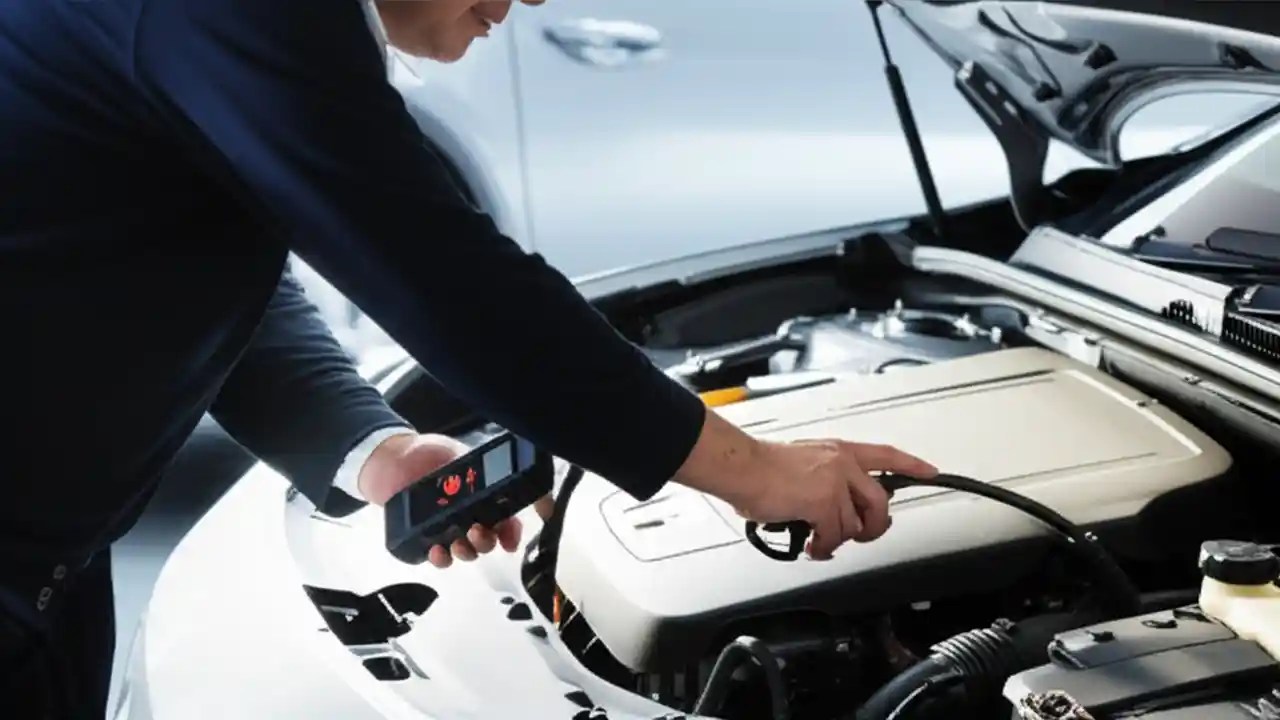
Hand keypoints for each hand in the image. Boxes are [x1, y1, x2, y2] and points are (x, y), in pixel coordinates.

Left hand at [357, 433, 524, 568]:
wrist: (388, 459)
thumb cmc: (423, 452)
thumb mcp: (454, 453)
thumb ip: (473, 468)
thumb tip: (489, 478)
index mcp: (481, 495)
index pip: (504, 517)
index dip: (510, 531)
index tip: (509, 540)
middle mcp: (468, 515)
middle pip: (487, 539)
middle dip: (487, 542)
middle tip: (477, 532)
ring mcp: (447, 528)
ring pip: (466, 551)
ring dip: (467, 552)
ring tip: (457, 544)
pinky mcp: (424, 538)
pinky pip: (438, 555)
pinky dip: (441, 558)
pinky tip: (436, 551)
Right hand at [673, 411, 936, 559]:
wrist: (742, 468)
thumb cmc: (760, 467)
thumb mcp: (803, 464)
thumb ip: (824, 482)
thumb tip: (827, 511)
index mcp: (839, 451)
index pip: (886, 455)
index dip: (912, 464)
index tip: (930, 471)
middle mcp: (842, 464)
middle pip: (880, 503)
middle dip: (872, 528)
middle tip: (858, 537)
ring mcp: (835, 484)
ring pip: (853, 526)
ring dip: (835, 539)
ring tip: (816, 540)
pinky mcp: (824, 504)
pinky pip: (834, 537)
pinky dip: (822, 547)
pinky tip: (810, 545)